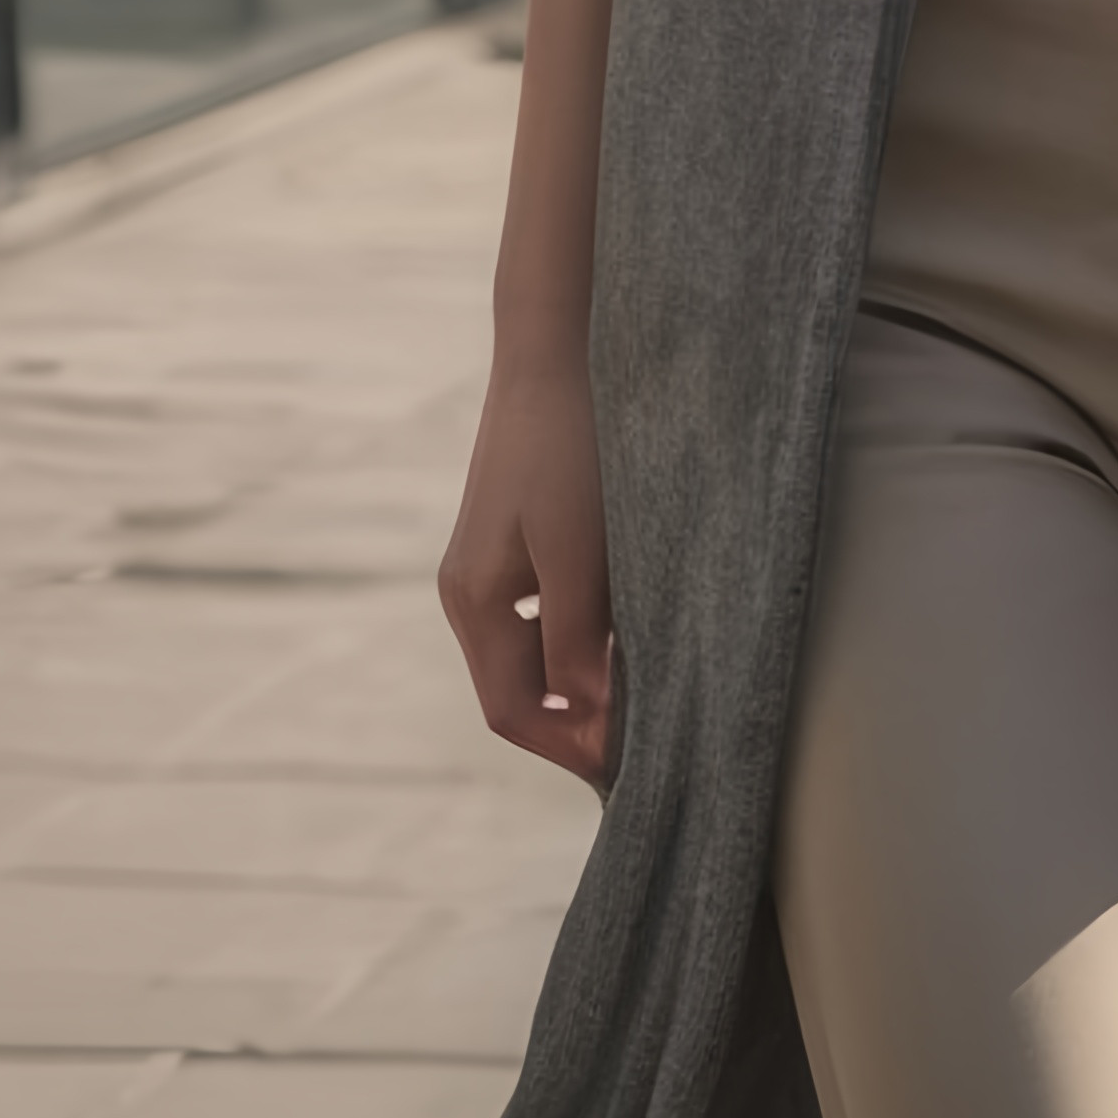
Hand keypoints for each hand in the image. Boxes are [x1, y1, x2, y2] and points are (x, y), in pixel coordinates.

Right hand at [439, 343, 616, 786]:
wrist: (556, 350)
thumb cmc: (570, 446)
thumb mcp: (579, 546)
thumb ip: (576, 634)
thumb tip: (582, 715)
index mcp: (474, 601)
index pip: (511, 711)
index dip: (566, 748)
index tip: (627, 767)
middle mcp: (470, 590)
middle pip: (518, 688)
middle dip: (574, 724)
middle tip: (646, 743)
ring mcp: (490, 563)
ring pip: (533, 651)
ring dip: (580, 682)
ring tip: (646, 696)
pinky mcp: (518, 536)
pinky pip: (544, 612)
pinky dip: (581, 638)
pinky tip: (630, 633)